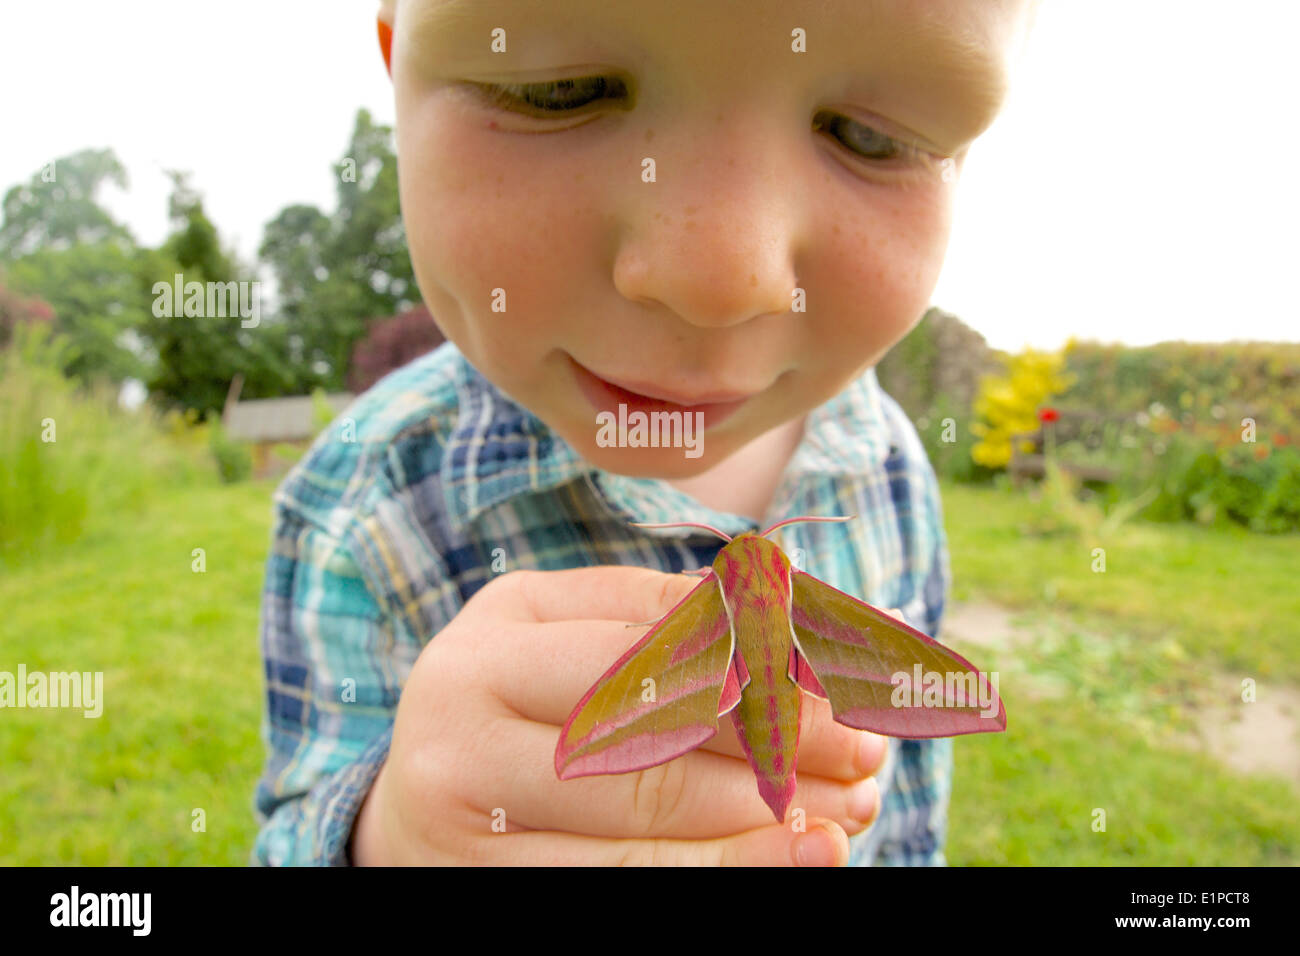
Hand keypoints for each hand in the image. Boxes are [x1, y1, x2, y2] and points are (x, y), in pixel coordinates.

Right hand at [351, 566, 887, 864]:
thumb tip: (789, 601)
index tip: (844, 691)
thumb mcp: (563, 633)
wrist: (416, 808)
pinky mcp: (487, 893)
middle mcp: (459, 735)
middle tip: (865, 757)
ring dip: (766, 827)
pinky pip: (625, 890)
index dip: (754, 671)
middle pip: (647, 745)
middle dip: (775, 751)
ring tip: (850, 814)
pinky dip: (725, 873)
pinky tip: (796, 858)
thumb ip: (659, 613)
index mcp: (490, 644)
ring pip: (645, 830)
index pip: (643, 653)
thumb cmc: (517, 700)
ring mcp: (462, 829)